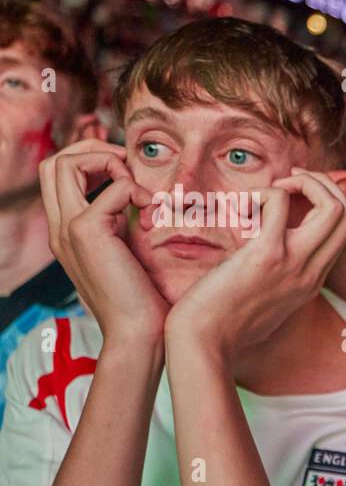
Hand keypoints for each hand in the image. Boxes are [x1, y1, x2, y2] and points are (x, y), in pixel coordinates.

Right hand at [37, 139, 165, 347]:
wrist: (139, 335)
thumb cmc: (142, 300)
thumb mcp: (126, 253)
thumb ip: (121, 223)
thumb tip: (139, 197)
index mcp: (66, 232)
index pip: (56, 175)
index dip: (89, 160)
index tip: (126, 172)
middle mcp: (60, 228)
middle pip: (53, 162)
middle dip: (93, 150)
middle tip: (128, 167)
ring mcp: (68, 229)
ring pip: (65, 164)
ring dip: (107, 162)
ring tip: (138, 192)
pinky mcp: (88, 233)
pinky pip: (112, 188)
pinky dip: (135, 190)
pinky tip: (152, 215)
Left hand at [164, 169, 345, 362]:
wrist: (203, 344)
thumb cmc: (222, 325)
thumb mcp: (264, 304)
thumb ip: (275, 281)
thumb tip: (266, 259)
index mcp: (313, 281)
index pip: (345, 231)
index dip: (327, 201)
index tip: (297, 193)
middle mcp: (312, 272)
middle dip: (324, 185)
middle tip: (292, 181)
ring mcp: (295, 264)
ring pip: (333, 207)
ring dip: (306, 182)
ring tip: (276, 187)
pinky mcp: (267, 255)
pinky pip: (279, 202)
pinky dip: (265, 191)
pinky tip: (243, 204)